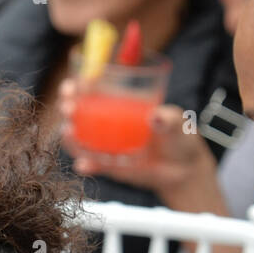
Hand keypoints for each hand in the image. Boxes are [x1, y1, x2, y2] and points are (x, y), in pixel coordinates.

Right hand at [58, 78, 221, 207]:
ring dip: (70, 136)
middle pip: (80, 111)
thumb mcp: (178, 122)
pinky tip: (82, 165)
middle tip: (68, 107)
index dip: (79, 84)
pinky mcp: (112, 166)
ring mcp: (108, 145)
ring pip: (81, 139)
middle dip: (68, 106)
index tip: (74, 84)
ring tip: (68, 133)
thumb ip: (169, 118)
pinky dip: (87, 165)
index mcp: (121, 102)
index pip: (93, 88)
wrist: (185, 168)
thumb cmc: (180, 136)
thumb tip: (155, 116)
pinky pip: (95, 165)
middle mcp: (109, 123)